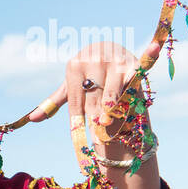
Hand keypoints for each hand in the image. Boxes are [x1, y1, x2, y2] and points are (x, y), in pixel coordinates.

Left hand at [28, 40, 160, 131]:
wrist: (104, 48)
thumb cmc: (84, 74)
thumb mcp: (69, 86)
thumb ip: (53, 102)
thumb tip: (32, 120)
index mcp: (74, 67)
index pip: (77, 101)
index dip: (79, 122)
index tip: (82, 141)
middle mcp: (93, 60)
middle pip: (95, 101)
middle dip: (97, 120)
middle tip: (100, 137)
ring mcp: (114, 60)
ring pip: (113, 95)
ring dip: (113, 112)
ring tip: (112, 124)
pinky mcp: (132, 62)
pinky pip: (139, 70)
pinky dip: (149, 57)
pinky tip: (155, 49)